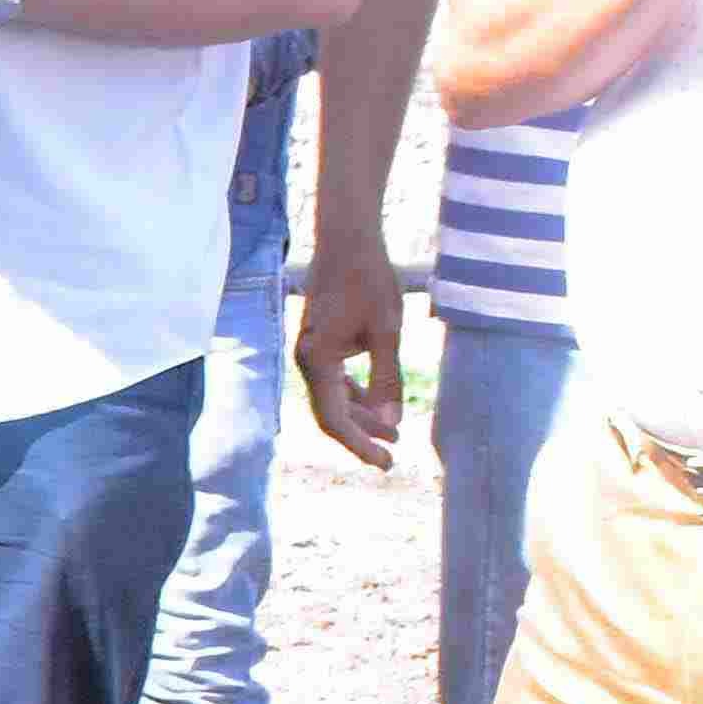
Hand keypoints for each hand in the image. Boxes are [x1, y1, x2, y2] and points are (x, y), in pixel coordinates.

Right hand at [295, 220, 405, 468]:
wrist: (347, 240)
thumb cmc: (369, 280)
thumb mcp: (387, 331)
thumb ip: (387, 378)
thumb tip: (392, 422)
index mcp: (318, 362)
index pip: (334, 420)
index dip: (359, 445)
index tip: (386, 463)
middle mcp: (307, 361)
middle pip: (330, 413)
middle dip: (362, 436)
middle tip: (393, 457)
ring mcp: (310, 351)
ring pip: (333, 397)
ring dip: (362, 416)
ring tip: (395, 432)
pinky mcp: (319, 341)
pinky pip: (334, 379)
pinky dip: (355, 394)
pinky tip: (377, 401)